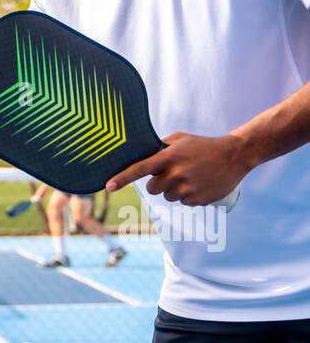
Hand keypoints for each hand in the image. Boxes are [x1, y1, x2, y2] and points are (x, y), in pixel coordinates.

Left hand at [104, 132, 246, 206]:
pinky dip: (188, 196)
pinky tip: (200, 184)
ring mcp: (187, 189)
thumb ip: (160, 147)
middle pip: (152, 189)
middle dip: (158, 183)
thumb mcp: (180, 139)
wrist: (234, 156)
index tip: (108, 186)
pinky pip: (183, 203)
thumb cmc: (203, 145)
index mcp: (169, 156)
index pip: (140, 169)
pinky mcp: (198, 200)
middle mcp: (176, 174)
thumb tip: (140, 155)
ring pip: (167, 197)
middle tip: (173, 172)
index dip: (122, 178)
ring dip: (174, 190)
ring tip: (191, 176)